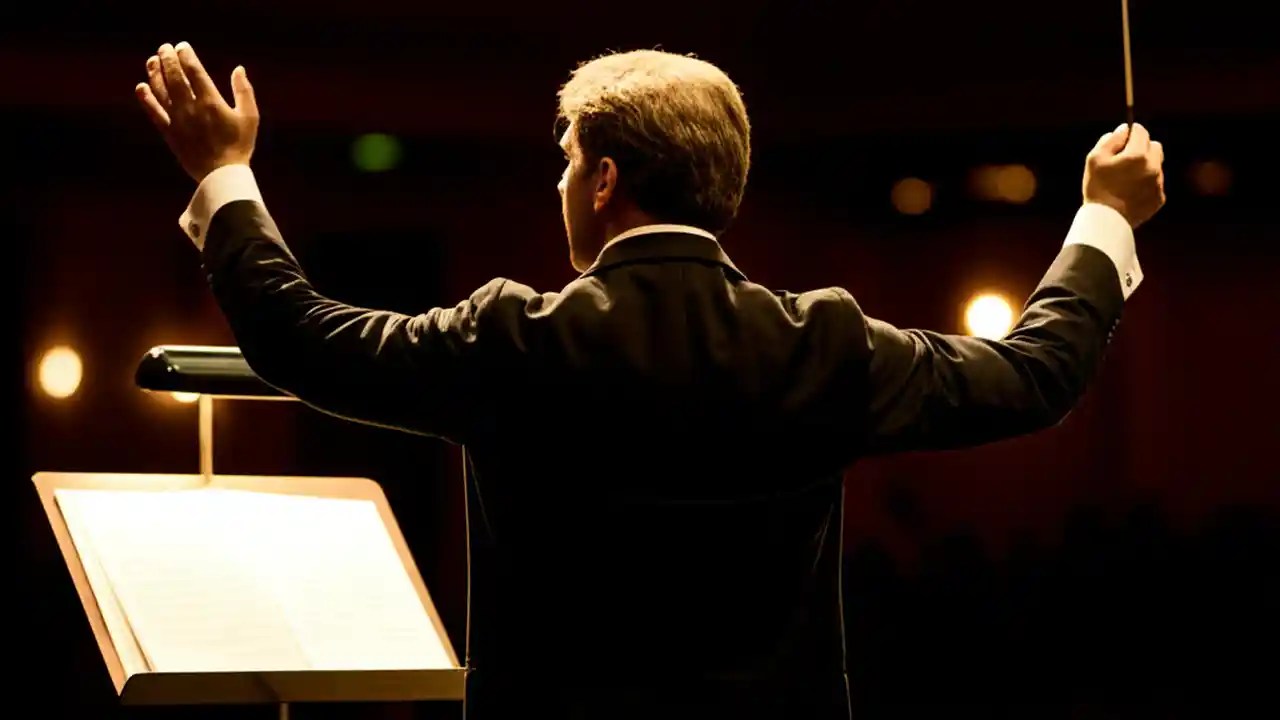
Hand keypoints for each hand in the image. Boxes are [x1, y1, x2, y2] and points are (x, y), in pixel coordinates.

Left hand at [134, 42, 258, 182]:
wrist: (222, 174)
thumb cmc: (240, 145)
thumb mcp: (250, 117)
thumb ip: (244, 91)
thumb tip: (239, 69)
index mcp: (211, 102)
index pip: (194, 71)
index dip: (186, 56)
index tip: (182, 46)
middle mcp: (191, 108)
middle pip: (174, 77)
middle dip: (168, 59)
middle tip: (164, 47)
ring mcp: (177, 120)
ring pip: (161, 91)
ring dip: (155, 73)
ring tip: (152, 60)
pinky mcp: (169, 133)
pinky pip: (154, 113)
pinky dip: (146, 99)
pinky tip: (141, 87)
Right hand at [1082, 122, 1165, 228]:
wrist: (1106, 222)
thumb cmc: (1097, 188)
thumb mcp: (1095, 159)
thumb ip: (1110, 139)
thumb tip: (1124, 129)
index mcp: (1137, 155)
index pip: (1141, 131)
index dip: (1130, 133)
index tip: (1121, 141)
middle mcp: (1153, 167)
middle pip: (1154, 146)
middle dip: (1142, 148)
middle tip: (1125, 160)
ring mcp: (1158, 183)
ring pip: (1156, 165)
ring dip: (1145, 167)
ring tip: (1126, 180)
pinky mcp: (1159, 198)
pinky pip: (1156, 183)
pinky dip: (1146, 184)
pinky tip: (1130, 192)